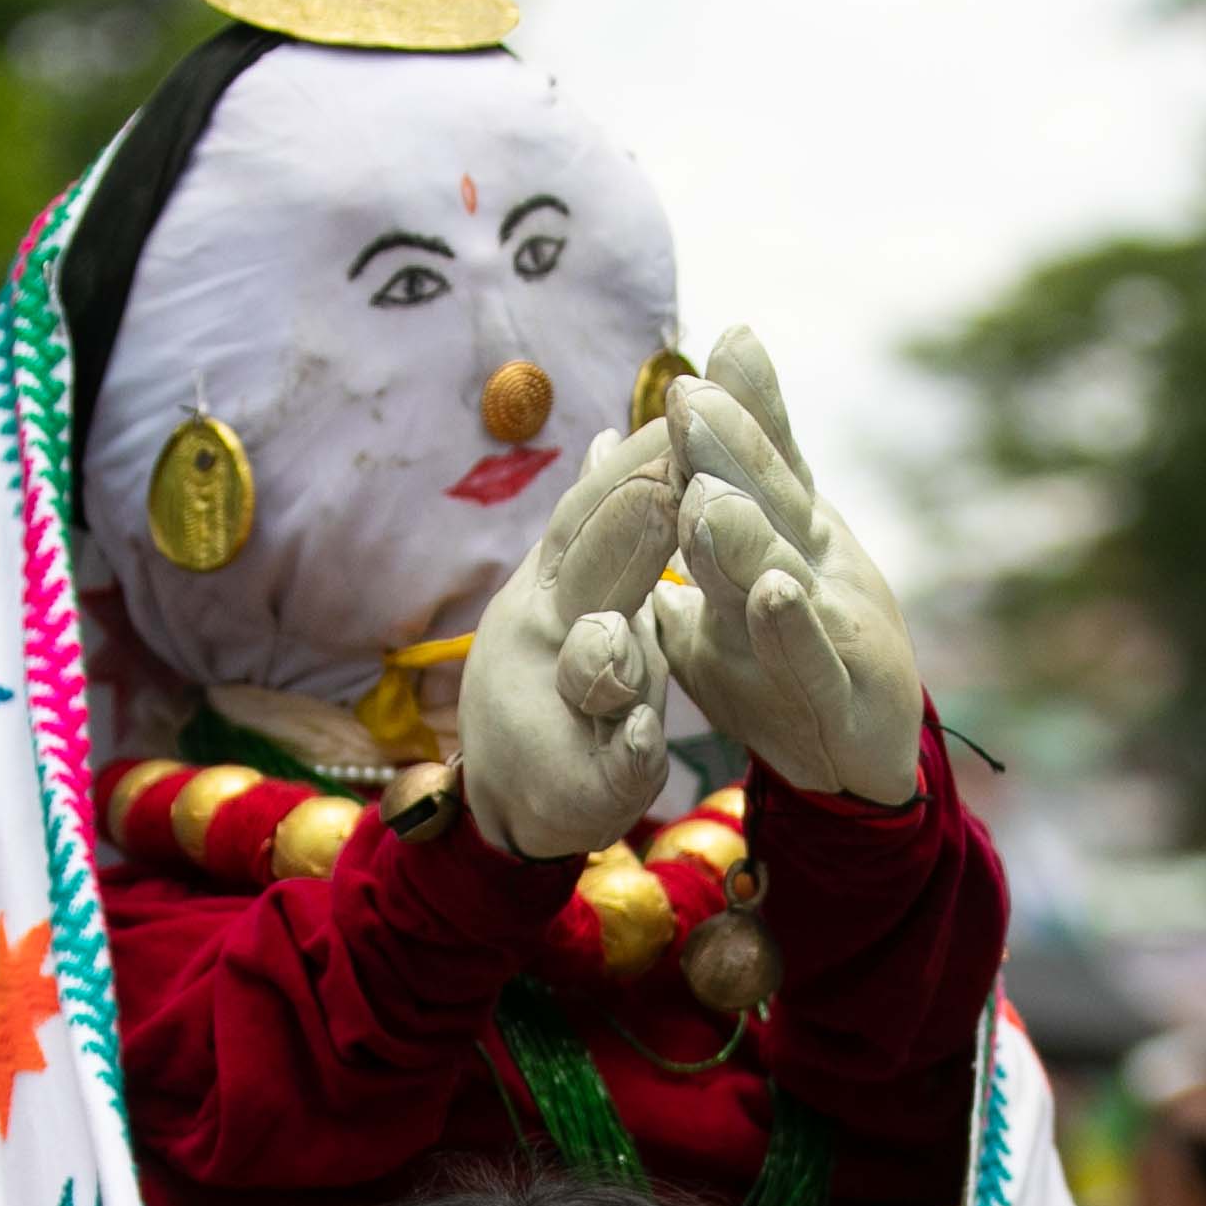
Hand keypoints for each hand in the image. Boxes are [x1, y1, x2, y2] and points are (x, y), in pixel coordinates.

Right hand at [457, 418, 679, 857]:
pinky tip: (639, 733)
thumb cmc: (563, 676)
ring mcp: (566, 708)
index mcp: (564, 584)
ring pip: (587, 667)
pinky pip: (609, 762)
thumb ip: (600, 523)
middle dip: (628, 531)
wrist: (514, 797)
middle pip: (587, 575)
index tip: (691, 408)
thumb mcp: (579, 590)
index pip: (600, 511)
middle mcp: (552, 634)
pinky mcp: (589, 782)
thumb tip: (610, 433)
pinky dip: (623, 747)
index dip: (644, 464)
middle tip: (670, 484)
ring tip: (622, 628)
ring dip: (604, 648)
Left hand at [655, 327, 924, 807]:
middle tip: (688, 396)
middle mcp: (815, 568)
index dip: (746, 405)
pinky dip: (792, 628)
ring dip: (746, 536)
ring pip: (783, 574)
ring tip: (707, 499)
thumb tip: (608, 447)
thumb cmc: (785, 669)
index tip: (720, 342)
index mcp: (787, 538)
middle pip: (770, 500)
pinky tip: (775, 593)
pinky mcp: (840, 695)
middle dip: (730, 448)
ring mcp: (832, 629)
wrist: (860, 766)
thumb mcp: (724, 589)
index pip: (767, 460)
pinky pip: (808, 658)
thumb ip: (682, 523)